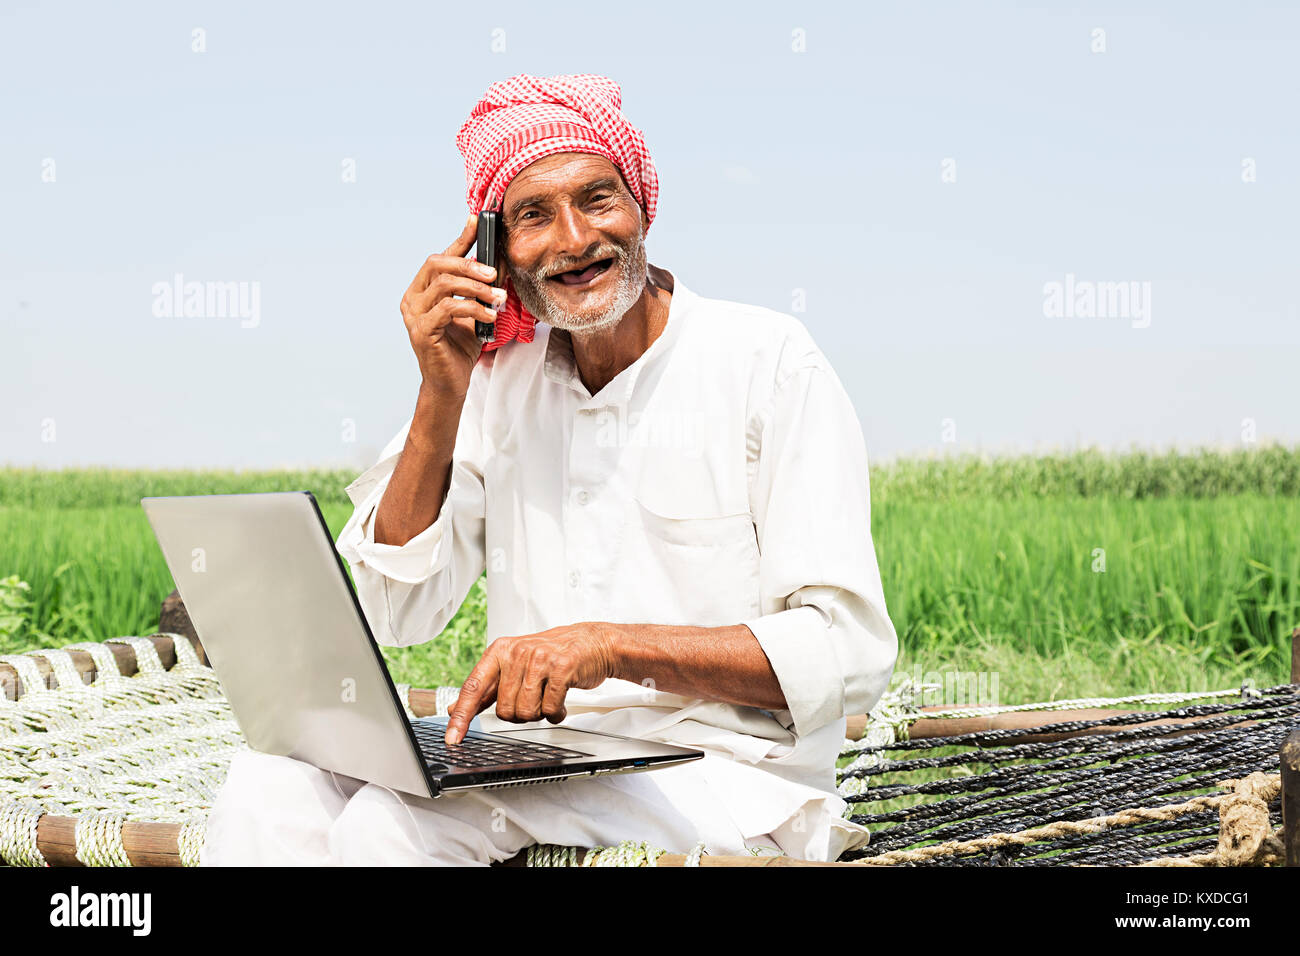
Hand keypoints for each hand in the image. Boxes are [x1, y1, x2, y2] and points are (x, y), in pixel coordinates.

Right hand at [399, 214, 507, 401]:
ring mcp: (414, 314)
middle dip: (470, 264)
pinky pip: (449, 308)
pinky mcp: (421, 331)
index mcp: (422, 289)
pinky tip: (489, 315)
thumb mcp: (473, 310)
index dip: (460, 239)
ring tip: (499, 298)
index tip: (477, 222)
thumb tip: (500, 261)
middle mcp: (412, 298)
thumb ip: (479, 287)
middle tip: (495, 274)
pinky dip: (473, 308)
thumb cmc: (460, 347)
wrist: (450, 382)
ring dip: (478, 289)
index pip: (441, 257)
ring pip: (445, 285)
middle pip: (438, 264)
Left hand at [443, 623, 617, 743]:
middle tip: (533, 697)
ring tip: (547, 696)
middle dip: (519, 714)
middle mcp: (516, 652)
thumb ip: (486, 687)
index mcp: (500, 651)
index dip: (461, 715)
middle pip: (504, 710)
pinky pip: (549, 709)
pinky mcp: (561, 668)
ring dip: (539, 713)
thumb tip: (454, 708)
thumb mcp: (514, 665)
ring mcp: (539, 659)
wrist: (591, 642)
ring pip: (526, 712)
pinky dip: (556, 713)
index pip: (473, 687)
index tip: (452, 738)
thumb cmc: (550, 656)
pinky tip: (560, 700)